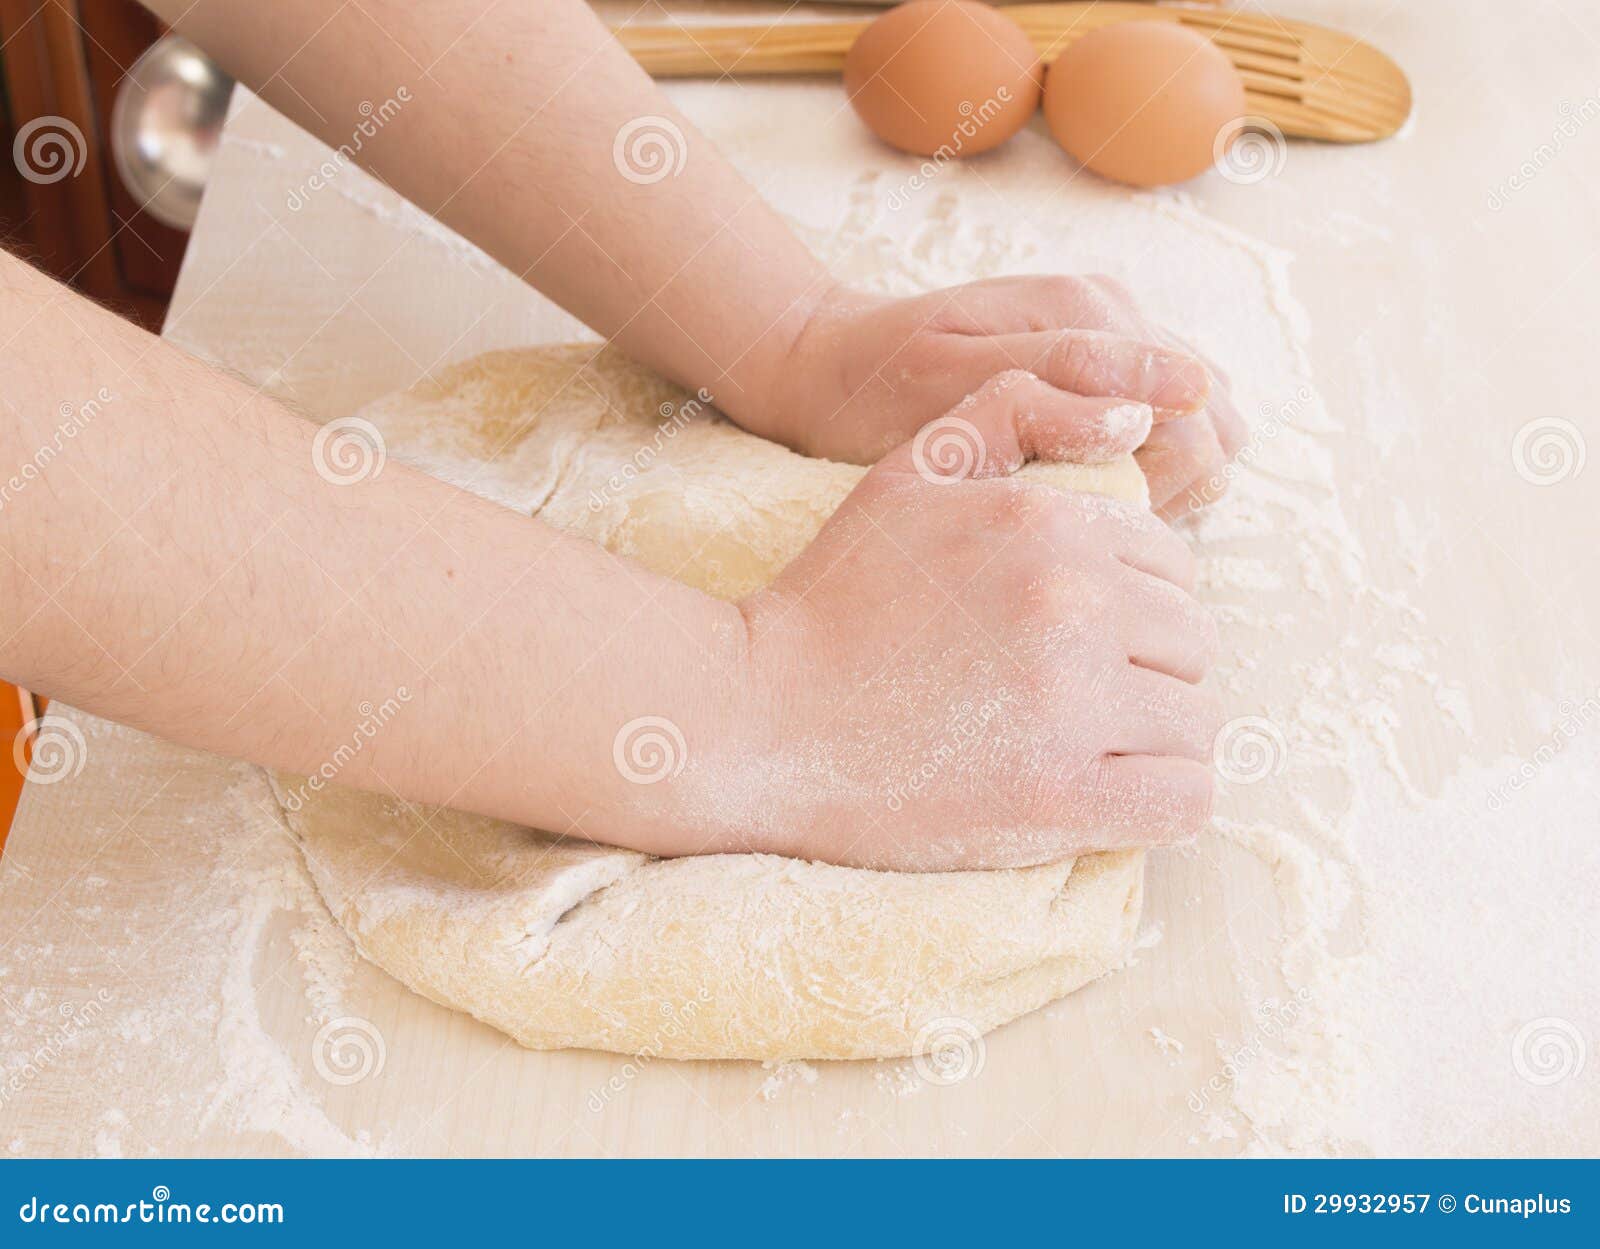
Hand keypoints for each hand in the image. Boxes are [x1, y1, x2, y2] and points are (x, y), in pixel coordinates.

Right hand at [734, 374, 1220, 871]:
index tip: (1074, 641)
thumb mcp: (910, 470)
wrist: (754, 716)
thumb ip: (1015, 410)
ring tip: (1085, 748)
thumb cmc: (832, 597)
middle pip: (1193, 642)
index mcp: (1050, 524)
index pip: (1173, 567)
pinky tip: (1110, 795)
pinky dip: (1164, 799)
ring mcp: (1071, 702)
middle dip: (1146, 668)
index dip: (1132, 607)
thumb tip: (1133, 408)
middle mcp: (1075, 603)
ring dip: (1154, 738)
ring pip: (1198, 722)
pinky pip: (1185, 799)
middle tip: (1071, 697)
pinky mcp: (1058, 794)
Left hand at [755, 277, 1244, 518]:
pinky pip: (1163, 427)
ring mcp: (1115, 335)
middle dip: (1168, 488)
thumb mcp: (955, 385)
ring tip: (1073, 504)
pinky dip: (1140, 468)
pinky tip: (1075, 486)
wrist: (830, 367)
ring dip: (1159, 481)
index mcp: (1089, 313)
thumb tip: (1187, 391)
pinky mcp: (1101, 362)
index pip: (1198, 423)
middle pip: (1214, 428)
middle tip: (1078, 516)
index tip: (1089, 522)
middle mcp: (1117, 314)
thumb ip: (1069, 377)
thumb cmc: (877, 388)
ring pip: (1201, 431)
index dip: (1161, 493)